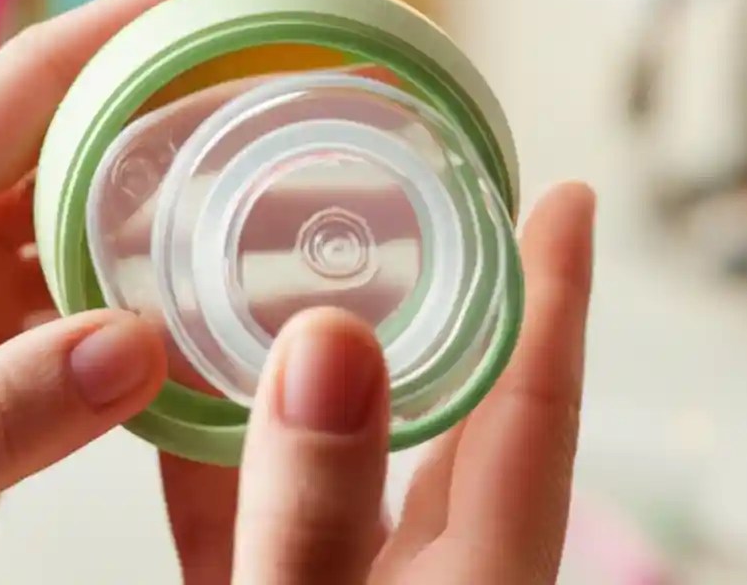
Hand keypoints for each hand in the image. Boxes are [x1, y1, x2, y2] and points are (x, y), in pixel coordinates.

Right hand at [161, 183, 595, 583]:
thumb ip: (311, 513)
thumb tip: (327, 341)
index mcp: (474, 584)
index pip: (528, 417)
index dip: (550, 298)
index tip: (564, 199)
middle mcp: (431, 584)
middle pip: (457, 425)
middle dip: (454, 311)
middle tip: (438, 210)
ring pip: (355, 462)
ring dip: (331, 372)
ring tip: (302, 278)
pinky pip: (259, 515)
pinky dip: (225, 454)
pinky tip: (182, 397)